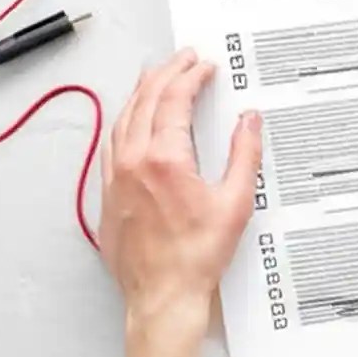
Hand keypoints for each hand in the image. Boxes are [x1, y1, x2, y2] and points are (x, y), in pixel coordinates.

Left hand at [99, 48, 263, 356]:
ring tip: (155, 77)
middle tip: (183, 59)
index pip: (175, 100)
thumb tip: (249, 122)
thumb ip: (245, 155)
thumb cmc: (195, 258)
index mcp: (165, 159)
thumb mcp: (235, 202)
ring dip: (142, 92)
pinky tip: (132, 120)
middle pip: (145, 100)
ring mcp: (116, 178)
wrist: (162, 296)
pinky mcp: (108, 194)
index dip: (191, 77)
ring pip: (123, 118)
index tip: (204, 67)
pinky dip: (125, 120)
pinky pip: (112, 143)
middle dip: (166, 73)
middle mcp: (133, 163)